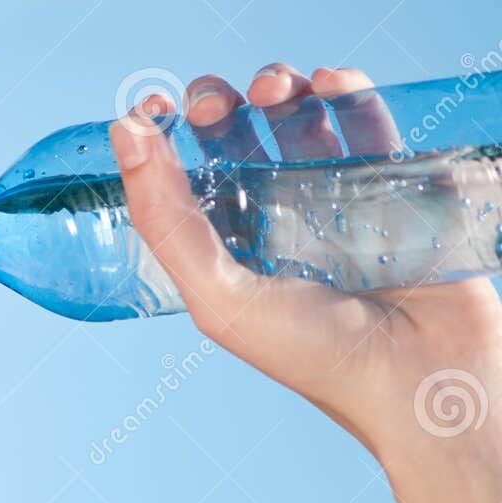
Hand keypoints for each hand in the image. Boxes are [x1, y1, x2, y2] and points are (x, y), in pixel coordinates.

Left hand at [108, 63, 501, 465]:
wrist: (423, 373)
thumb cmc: (315, 353)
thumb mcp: (217, 295)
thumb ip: (166, 220)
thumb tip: (123, 135)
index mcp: (223, 254)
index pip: (181, 181)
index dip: (163, 139)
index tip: (154, 106)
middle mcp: (272, 225)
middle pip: (234, 142)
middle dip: (216, 107)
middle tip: (212, 103)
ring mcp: (330, 201)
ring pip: (295, 123)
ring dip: (276, 91)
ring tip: (273, 87)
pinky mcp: (389, 186)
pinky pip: (363, 124)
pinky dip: (344, 93)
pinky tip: (328, 85)